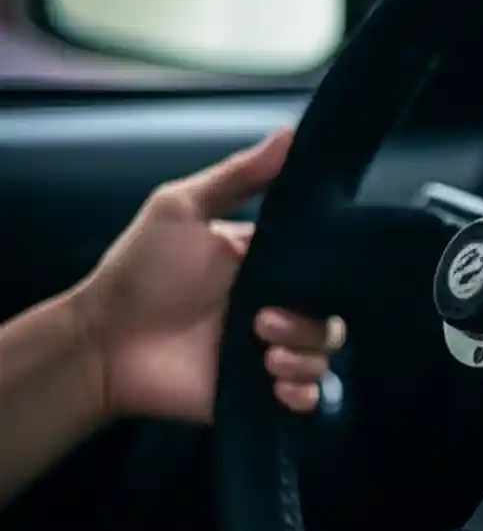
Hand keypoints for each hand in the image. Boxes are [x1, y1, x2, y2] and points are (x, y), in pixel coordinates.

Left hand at [75, 129, 343, 421]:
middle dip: (311, 324)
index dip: (328, 275)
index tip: (311, 277)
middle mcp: (273, 310)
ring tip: (264, 356)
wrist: (104, 343)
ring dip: (304, 357)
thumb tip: (290, 132)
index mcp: (265, 267)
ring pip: (322, 356)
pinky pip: (307, 398)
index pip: (321, 271)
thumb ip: (239, 175)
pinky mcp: (257, 394)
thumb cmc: (138, 272)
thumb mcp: (182, 208)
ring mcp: (267, 354)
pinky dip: (304, 394)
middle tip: (264, 323)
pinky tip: (278, 385)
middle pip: (330, 318)